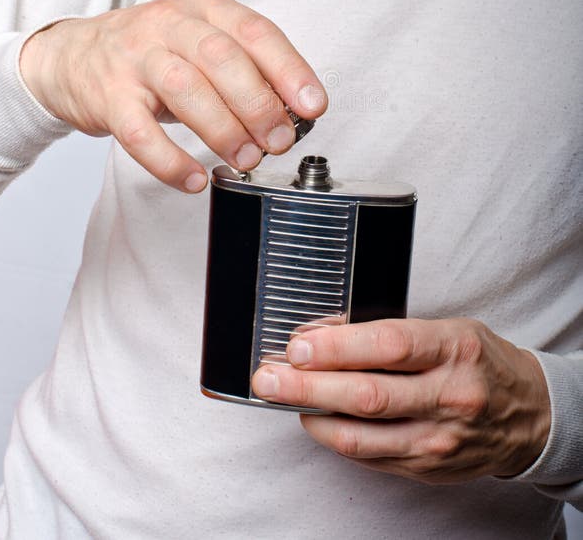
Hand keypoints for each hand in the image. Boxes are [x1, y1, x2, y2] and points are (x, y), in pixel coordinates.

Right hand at [19, 0, 326, 191]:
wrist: (75, 55)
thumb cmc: (153, 52)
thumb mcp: (201, 42)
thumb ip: (246, 68)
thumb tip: (294, 110)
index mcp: (202, 8)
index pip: (255, 32)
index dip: (289, 70)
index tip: (313, 105)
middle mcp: (168, 25)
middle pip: (222, 58)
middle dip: (258, 104)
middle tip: (278, 140)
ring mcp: (135, 59)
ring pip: (185, 90)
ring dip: (223, 130)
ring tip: (245, 158)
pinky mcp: (109, 96)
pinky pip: (140, 133)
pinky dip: (170, 161)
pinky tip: (193, 179)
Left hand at [251, 317, 550, 483]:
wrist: (527, 415)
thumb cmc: (478, 361)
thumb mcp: (448, 329)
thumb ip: (393, 333)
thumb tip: (326, 335)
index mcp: (454, 349)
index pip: (388, 346)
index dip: (337, 347)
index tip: (299, 344)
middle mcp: (449, 397)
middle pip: (367, 394)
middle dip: (307, 385)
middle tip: (269, 375)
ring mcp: (439, 439)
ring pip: (362, 436)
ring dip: (312, 416)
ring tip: (282, 397)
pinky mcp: (428, 467)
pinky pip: (371, 457)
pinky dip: (336, 437)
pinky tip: (316, 419)